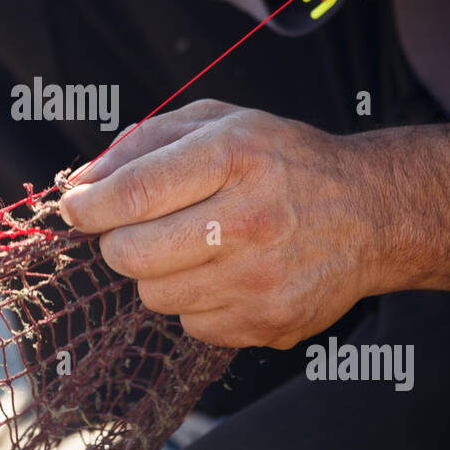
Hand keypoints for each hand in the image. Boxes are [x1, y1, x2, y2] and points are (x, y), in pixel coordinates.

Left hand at [58, 100, 386, 348]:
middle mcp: (250, 219)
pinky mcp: (271, 322)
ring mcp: (262, 279)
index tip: (76, 208)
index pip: (134, 192)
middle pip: (132, 254)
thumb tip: (80, 183)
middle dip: (117, 243)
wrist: (372, 213)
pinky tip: (226, 274)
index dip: (89, 206)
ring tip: (194, 247)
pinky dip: (195, 302)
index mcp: (234, 157)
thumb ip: (144, 144)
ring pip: (155, 295)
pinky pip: (191, 324)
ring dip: (158, 273)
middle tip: (134, 230)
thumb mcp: (220, 125)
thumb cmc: (282, 162)